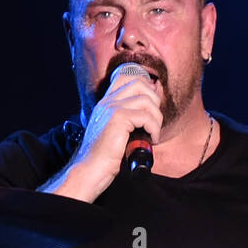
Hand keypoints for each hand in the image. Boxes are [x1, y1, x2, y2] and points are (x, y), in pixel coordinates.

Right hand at [69, 67, 162, 195]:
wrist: (91, 170)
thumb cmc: (104, 157)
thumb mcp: (115, 133)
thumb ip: (127, 120)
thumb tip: (149, 113)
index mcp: (105, 103)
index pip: (125, 77)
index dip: (144, 85)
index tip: (151, 106)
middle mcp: (107, 101)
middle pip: (140, 83)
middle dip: (154, 101)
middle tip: (154, 122)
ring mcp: (112, 108)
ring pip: (147, 100)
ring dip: (157, 118)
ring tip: (153, 134)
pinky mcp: (118, 118)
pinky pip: (146, 116)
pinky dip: (154, 129)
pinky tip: (152, 140)